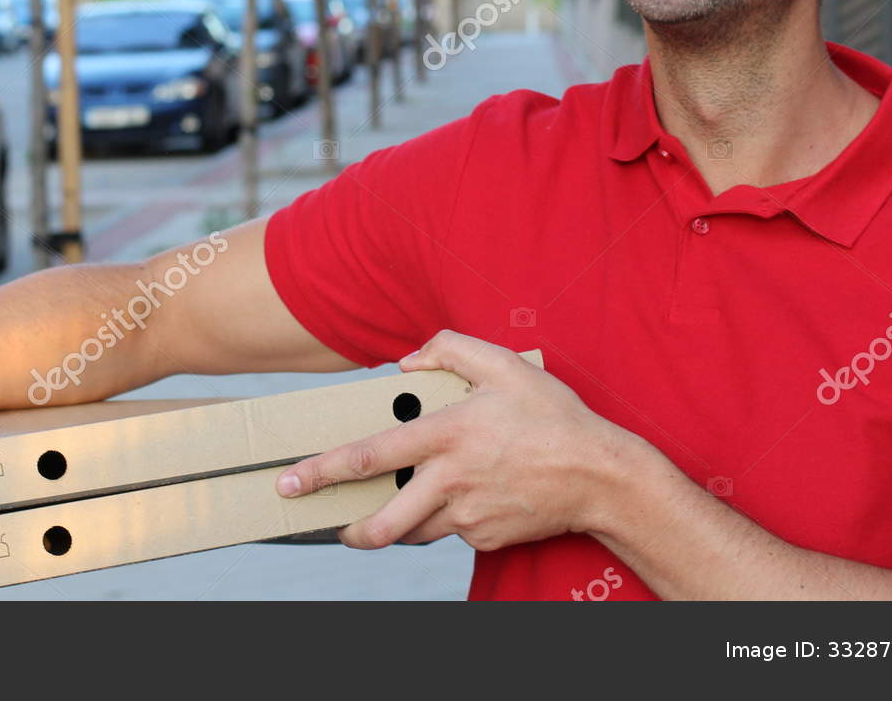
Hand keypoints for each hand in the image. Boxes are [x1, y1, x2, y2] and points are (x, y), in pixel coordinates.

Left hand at [275, 330, 631, 551]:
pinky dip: (449, 519)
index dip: (323, 470)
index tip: (289, 480)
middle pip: (381, 522)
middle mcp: (451, 481)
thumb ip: (450, 350)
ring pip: (413, 531)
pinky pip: (452, 533)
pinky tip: (473, 498)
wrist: (602, 476)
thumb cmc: (553, 416)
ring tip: (398, 508)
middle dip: (348, 529)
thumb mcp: (506, 365)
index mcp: (448, 435)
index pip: (371, 455)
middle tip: (334, 525)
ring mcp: (468, 517)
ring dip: (397, 524)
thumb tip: (405, 364)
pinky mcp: (485, 540)